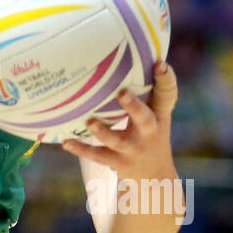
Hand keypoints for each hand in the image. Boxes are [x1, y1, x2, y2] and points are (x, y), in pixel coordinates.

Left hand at [61, 62, 178, 182]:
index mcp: (158, 115)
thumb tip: (134, 55)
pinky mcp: (118, 162)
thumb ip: (147, 90)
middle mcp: (149, 132)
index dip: (166, 80)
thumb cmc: (149, 133)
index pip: (167, 95)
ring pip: (117, 141)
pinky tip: (66, 141)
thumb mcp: (155, 114)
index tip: (160, 64)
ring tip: (89, 121)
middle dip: (134, 106)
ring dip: (102, 131)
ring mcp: (133, 149)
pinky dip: (81, 149)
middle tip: (121, 92)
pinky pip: (98, 155)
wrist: (155, 177)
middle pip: (144, 119)